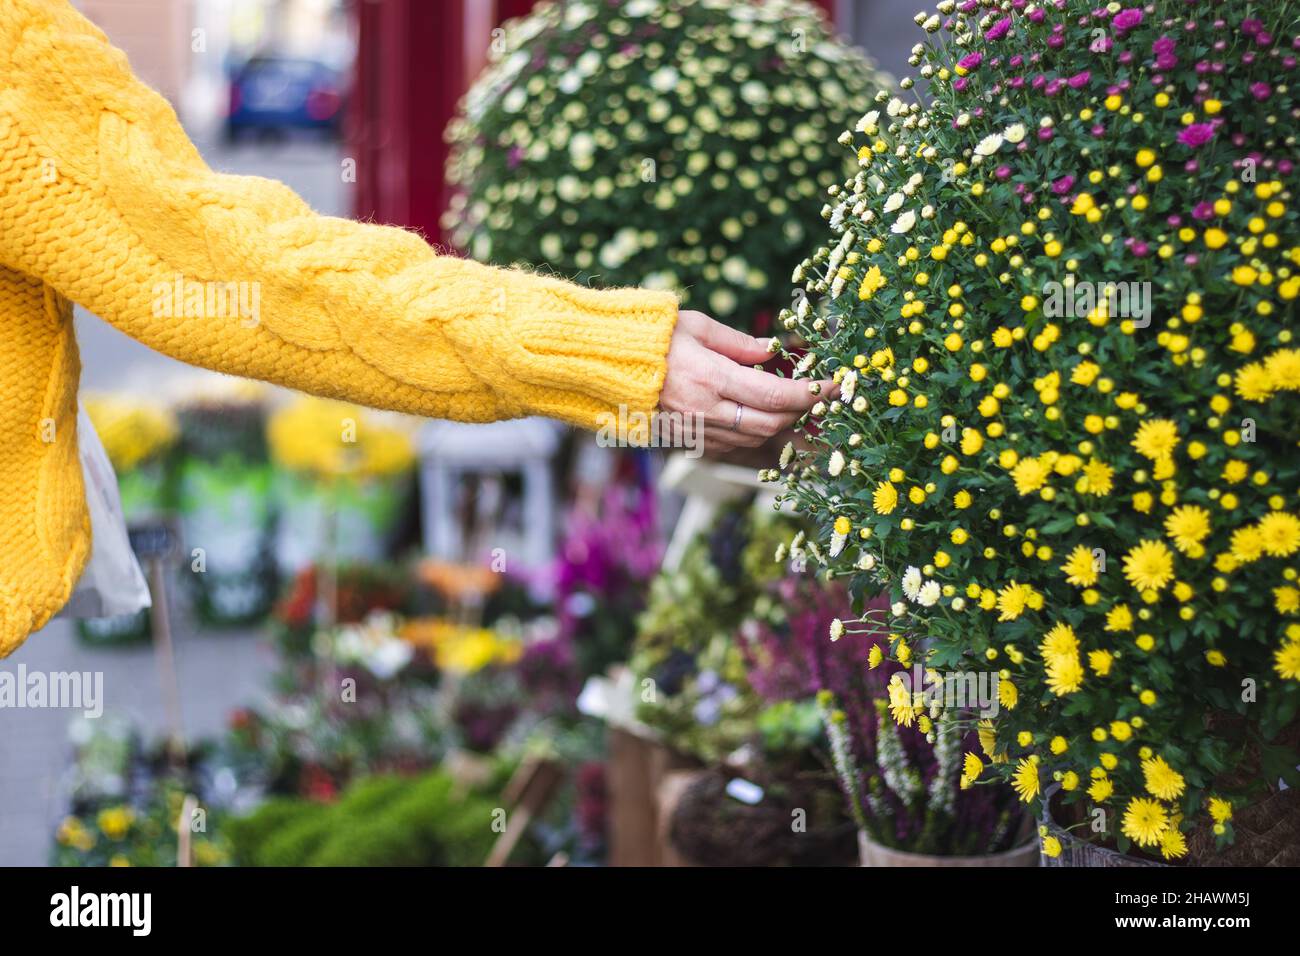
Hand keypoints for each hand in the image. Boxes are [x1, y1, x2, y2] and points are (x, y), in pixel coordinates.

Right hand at [658, 310, 827, 452]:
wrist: (602, 368)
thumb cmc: (648, 338)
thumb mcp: (695, 326)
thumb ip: (738, 342)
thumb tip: (772, 351)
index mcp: (711, 377)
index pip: (776, 395)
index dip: (812, 394)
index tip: (835, 386)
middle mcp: (706, 410)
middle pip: (771, 423)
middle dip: (801, 412)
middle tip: (818, 397)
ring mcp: (695, 429)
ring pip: (754, 437)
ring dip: (779, 424)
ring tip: (792, 406)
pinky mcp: (686, 439)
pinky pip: (731, 444)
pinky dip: (752, 432)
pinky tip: (758, 417)